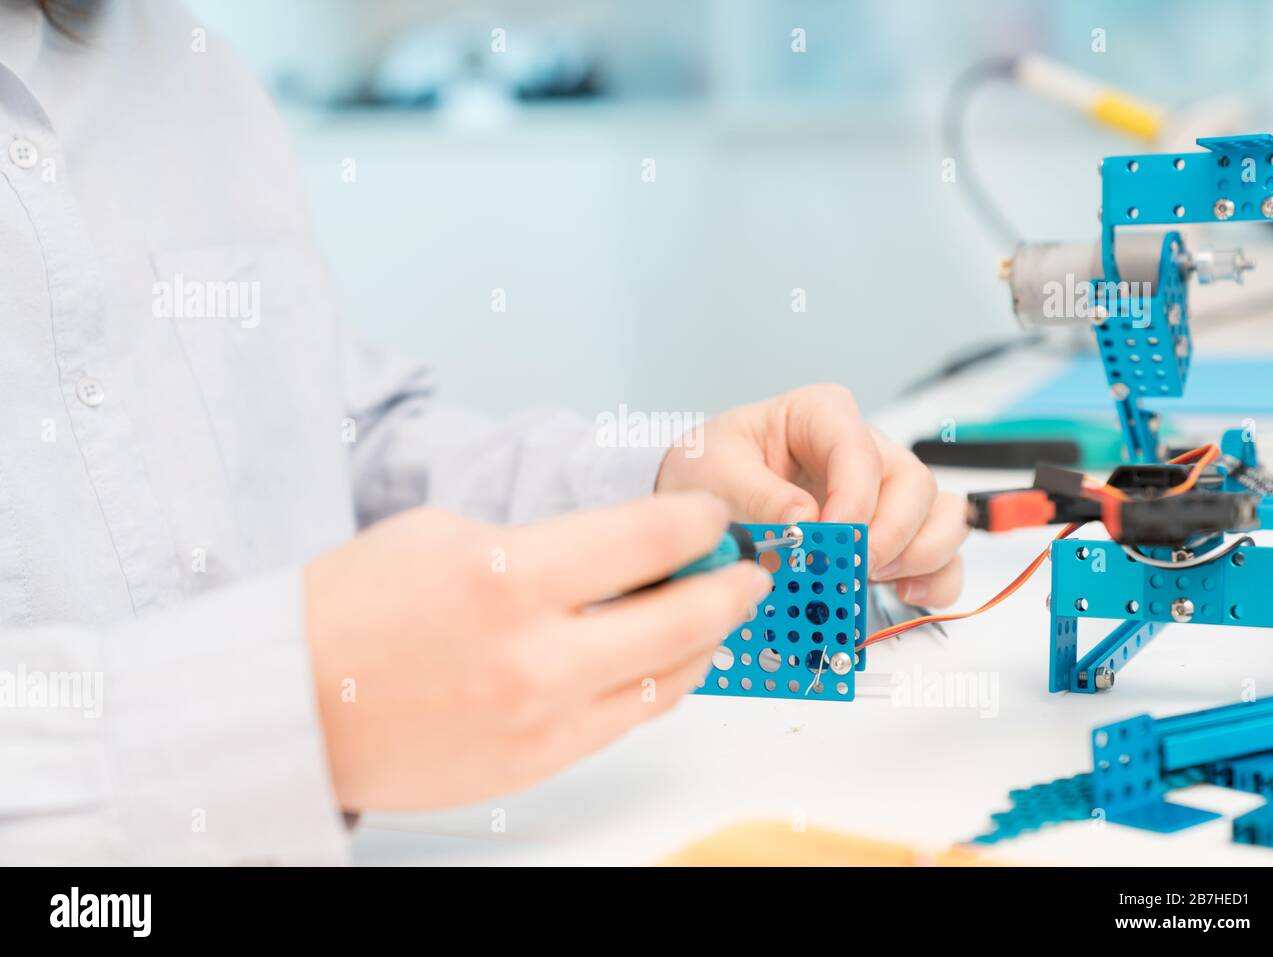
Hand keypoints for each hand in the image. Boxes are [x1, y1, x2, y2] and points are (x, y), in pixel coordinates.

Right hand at [304, 493, 770, 809]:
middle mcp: (532, 654)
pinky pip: (627, 724)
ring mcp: (538, 720)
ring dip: (706, 643)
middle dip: (730, 588)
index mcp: (506, 575)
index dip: (700, 523)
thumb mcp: (444, 534)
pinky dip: (660, 688)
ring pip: (666, 681)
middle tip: (749, 573)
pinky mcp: (534, 766)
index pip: (648, 538)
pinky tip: (669, 664)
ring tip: (717, 617)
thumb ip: (544, 542)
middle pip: (681, 617)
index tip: (715, 517)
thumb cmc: (350, 610)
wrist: (291, 703)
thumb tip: (624, 550)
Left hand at [656, 384, 966, 605]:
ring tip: (873, 579)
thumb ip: (758, 495)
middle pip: (913, 483)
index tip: (833, 536)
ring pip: (939, 515)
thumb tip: (806, 521)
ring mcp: (883, 493)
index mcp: (820, 416)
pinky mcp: (891, 534)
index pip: (858, 448)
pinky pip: (939, 554)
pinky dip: (935, 578)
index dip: (855, 496)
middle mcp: (863, 450)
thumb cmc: (711, 469)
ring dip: (920, 554)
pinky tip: (904, 593)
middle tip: (853, 568)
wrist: (703, 496)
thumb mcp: (714, 472)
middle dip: (892, 532)